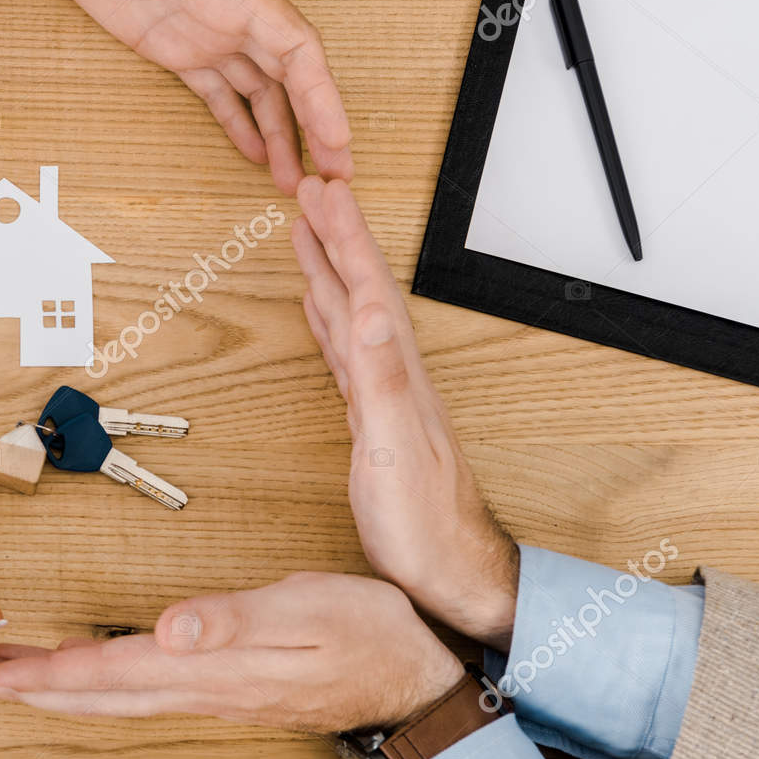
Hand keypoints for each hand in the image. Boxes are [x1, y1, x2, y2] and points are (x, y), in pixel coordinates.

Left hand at [0, 572, 460, 731]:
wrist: (413, 681)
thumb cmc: (368, 635)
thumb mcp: (308, 609)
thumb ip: (235, 618)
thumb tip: (168, 626)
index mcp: (210, 666)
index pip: (105, 674)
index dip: (40, 673)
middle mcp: (200, 689)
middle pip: (95, 697)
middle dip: (27, 689)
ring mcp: (211, 696)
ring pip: (114, 700)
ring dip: (55, 691)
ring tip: (9, 680)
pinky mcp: (223, 691)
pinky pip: (140, 696)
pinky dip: (96, 688)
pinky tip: (90, 678)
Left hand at [36, 0, 350, 194]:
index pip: (298, 51)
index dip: (321, 97)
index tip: (337, 140)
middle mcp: (232, 17)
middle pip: (290, 81)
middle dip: (315, 129)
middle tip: (334, 179)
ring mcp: (206, 36)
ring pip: (259, 94)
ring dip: (280, 137)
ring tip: (293, 183)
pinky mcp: (175, 50)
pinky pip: (218, 95)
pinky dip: (239, 126)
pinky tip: (255, 155)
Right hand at [291, 177, 518, 646]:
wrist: (449, 569)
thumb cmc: (423, 522)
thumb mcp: (395, 449)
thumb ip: (381, 379)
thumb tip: (368, 310)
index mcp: (396, 374)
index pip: (369, 288)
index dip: (345, 239)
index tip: (323, 190)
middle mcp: (392, 374)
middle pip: (361, 288)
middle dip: (336, 236)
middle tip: (312, 189)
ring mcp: (382, 394)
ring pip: (351, 313)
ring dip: (330, 270)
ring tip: (309, 232)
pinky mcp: (370, 418)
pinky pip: (344, 351)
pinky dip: (328, 321)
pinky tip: (322, 311)